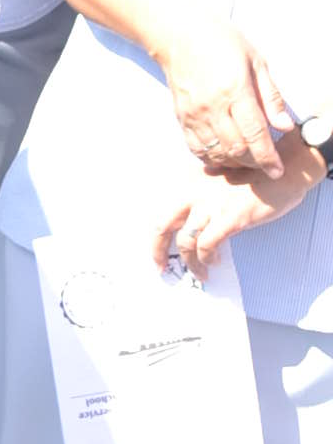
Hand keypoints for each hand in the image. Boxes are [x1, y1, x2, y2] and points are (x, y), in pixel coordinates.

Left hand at [151, 135, 326, 276]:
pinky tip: (214, 261)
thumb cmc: (257, 179)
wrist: (286, 172)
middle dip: (158, 251)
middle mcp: (197, 191)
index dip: (159, 236)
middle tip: (162, 268)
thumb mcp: (220, 183)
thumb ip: (203, 200)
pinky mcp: (230, 217)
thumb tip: (193, 230)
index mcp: (192, 182)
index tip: (159, 253)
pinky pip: (207, 245)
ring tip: (201, 272)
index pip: (166, 211)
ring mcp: (213, 204)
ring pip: (186, 241)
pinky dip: (206, 258)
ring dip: (190, 262)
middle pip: (163, 225)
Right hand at [157, 15, 292, 175]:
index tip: (277, 169)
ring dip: (235, 163)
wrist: (180, 36)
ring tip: (248, 160)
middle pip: (236, 149)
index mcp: (235, 90)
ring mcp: (194, 115)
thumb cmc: (221, 42)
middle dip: (254, 163)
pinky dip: (213, 158)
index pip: (255, 133)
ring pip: (217, 154)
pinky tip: (225, 155)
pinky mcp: (182, 119)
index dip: (268, 156)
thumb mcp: (256, 62)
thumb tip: (284, 125)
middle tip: (266, 164)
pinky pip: (198, 149)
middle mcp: (213, 107)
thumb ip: (271, 97)